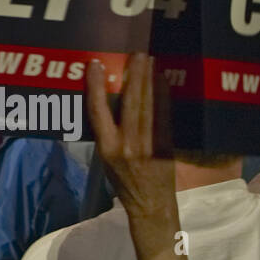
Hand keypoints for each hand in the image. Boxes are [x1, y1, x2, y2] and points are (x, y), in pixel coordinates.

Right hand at [88, 53, 191, 259]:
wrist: (149, 206)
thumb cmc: (122, 181)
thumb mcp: (104, 158)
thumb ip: (106, 132)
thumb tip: (108, 102)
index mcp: (106, 147)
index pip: (97, 110)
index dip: (94, 85)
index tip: (94, 64)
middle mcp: (125, 145)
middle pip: (129, 102)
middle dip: (133, 75)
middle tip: (136, 52)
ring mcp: (147, 146)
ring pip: (147, 106)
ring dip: (148, 80)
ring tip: (149, 60)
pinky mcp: (166, 148)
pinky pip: (164, 117)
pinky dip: (164, 97)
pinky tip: (164, 82)